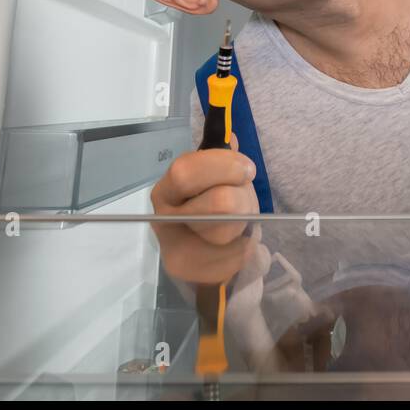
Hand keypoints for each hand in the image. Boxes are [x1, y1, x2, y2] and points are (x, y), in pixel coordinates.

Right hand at [150, 137, 260, 281]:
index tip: (247, 169)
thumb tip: (230, 138)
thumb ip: (222, 157)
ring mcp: (172, 248)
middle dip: (242, 199)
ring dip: (243, 224)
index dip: (223, 166)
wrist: (207, 253)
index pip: (186, 171)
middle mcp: (162, 217)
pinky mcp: (191, 272)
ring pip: (228, 230)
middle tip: (243, 201)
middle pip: (218, 203)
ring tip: (237, 223)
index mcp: (167, 188)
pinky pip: (236, 254)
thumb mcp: (219, 177)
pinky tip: (236, 243)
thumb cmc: (214, 206)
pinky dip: (245, 246)